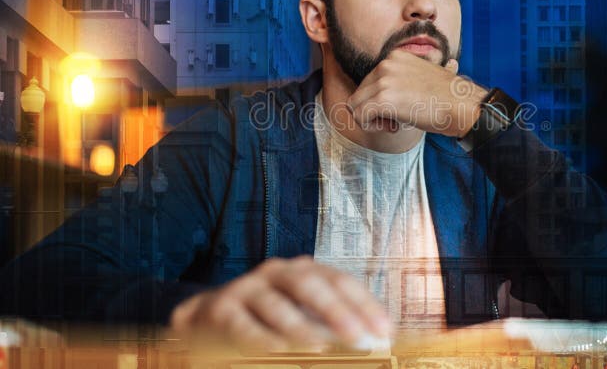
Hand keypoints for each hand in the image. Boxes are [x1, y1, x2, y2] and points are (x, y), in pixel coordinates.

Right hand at [169, 256, 390, 353]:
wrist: (205, 321)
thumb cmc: (266, 320)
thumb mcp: (300, 317)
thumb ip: (330, 326)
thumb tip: (370, 342)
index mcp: (303, 271)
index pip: (340, 281)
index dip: (364, 304)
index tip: (385, 330)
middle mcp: (277, 273)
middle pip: (310, 285)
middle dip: (337, 311)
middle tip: (358, 337)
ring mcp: (248, 288)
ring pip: (277, 304)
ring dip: (301, 327)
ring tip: (321, 347)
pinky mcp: (222, 310)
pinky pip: (244, 325)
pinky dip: (263, 339)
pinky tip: (280, 352)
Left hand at [347, 49, 488, 136]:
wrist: (461, 105)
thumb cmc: (448, 98)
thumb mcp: (423, 78)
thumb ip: (404, 80)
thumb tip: (400, 90)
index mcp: (395, 57)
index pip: (368, 82)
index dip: (380, 100)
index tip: (400, 108)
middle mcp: (385, 64)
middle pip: (359, 93)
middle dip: (374, 110)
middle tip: (397, 119)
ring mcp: (383, 81)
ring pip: (355, 106)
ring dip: (372, 120)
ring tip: (394, 123)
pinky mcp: (382, 99)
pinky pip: (360, 117)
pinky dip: (372, 127)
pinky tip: (394, 126)